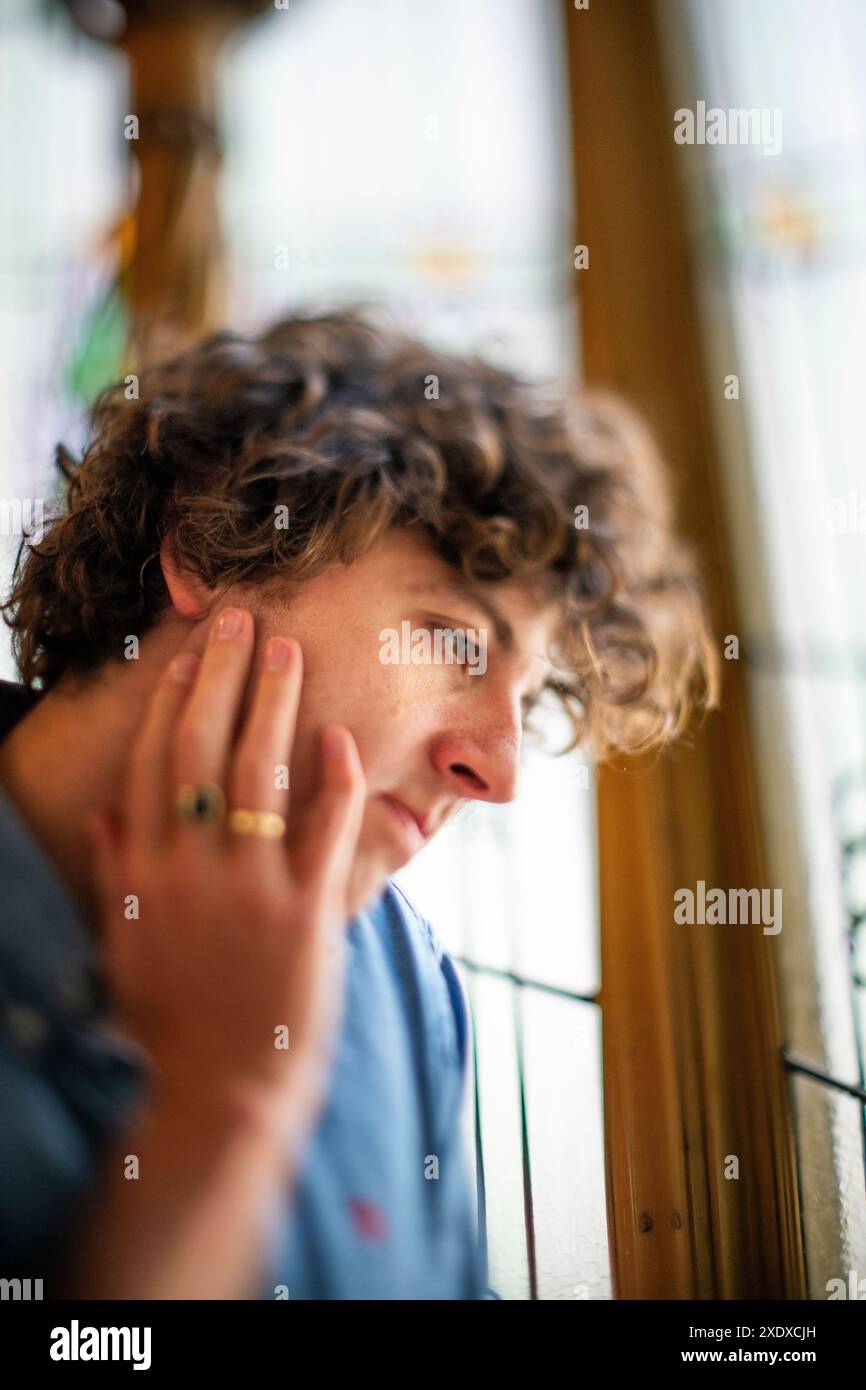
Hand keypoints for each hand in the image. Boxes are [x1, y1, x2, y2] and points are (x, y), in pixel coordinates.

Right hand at [87, 606, 365, 1145]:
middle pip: (203, 748)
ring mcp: (251, 886)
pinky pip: (325, 830)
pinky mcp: (307, 912)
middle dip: (221, 676)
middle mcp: (192, 867)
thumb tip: (103, 817)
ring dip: (274, 702)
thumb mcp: (127, 947)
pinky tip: (340, 736)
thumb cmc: (172, 1021)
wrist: (220, 1090)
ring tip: (286, 648)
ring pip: (261, 771)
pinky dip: (334, 780)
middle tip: (241, 619)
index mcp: (146, 872)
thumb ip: (117, 877)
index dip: (171, 702)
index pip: (155, 764)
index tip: (186, 655)